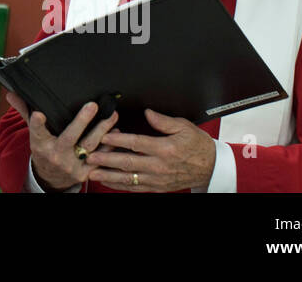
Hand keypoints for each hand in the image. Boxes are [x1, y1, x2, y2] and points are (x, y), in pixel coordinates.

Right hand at [7, 92, 116, 191]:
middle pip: (69, 137)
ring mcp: (71, 165)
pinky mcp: (85, 172)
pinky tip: (117, 132)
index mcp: (40, 144)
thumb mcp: (33, 133)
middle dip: (82, 121)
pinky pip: (100, 158)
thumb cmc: (43, 150)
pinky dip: (109, 145)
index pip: (37, 131)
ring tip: (112, 115)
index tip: (39, 114)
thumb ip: (25, 112)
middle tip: (92, 105)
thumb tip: (11, 94)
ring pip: (90, 146)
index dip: (37, 123)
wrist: (52, 178)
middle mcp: (55, 155)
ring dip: (103, 130)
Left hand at [87, 108, 216, 191]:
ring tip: (93, 173)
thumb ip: (163, 121)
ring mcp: (157, 178)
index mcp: (164, 148)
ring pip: (129, 178)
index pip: (136, 143)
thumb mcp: (183, 127)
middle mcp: (159, 165)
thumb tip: (148, 112)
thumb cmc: (198, 146)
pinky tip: (109, 183)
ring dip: (109, 175)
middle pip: (128, 162)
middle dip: (106, 159)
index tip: (103, 136)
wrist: (211, 167)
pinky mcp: (157, 187)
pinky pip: (136, 188)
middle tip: (90, 157)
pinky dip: (121, 186)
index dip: (118, 140)